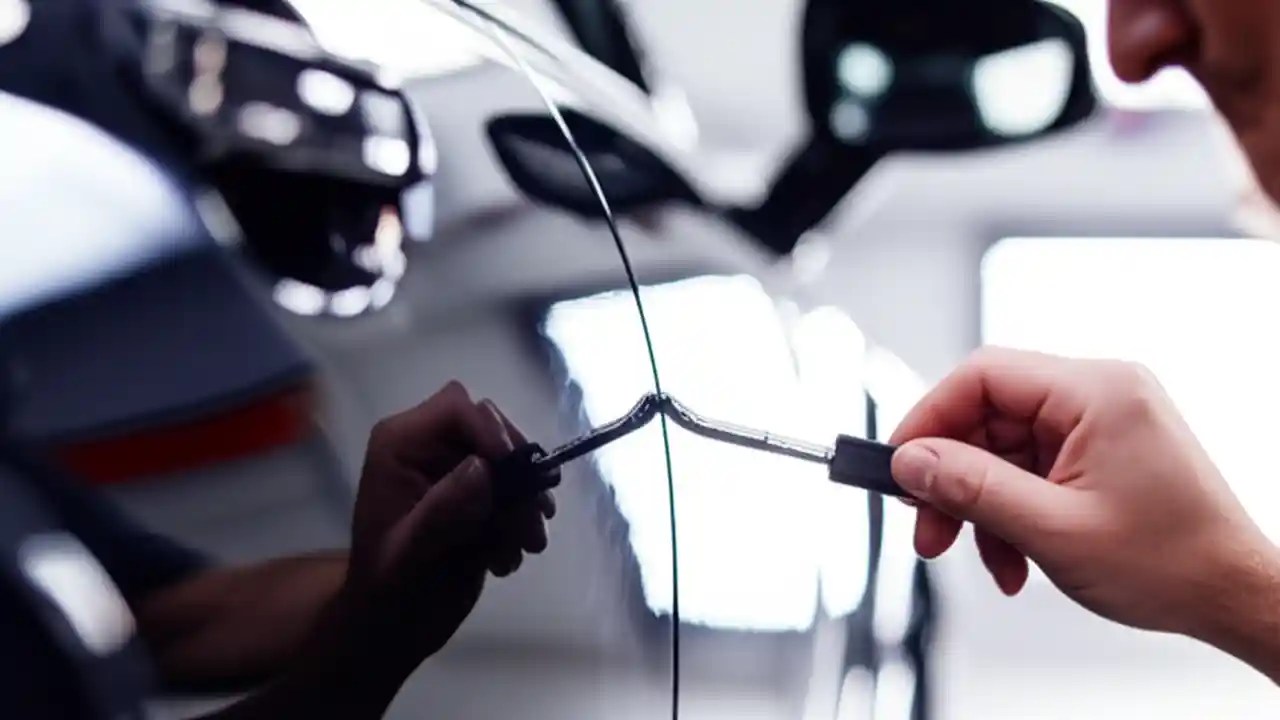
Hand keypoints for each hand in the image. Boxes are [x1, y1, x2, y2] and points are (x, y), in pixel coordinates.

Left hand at [333, 382, 555, 686]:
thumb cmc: (388, 591)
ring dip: (526, 504)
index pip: (456, 407)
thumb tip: (483, 469)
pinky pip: (518, 490)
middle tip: (531, 522)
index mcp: (400, 446)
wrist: (393, 628)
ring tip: (523, 548)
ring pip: (513, 462)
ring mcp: (455, 469)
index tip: (513, 473)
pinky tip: (504, 558)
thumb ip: (442, 512)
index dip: (490, 431)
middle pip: (494, 429)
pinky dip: (522, 522)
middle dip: (518, 474)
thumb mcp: (410, 556)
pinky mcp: (478, 493)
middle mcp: (429, 447)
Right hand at [888, 347, 1279, 674]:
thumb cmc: (1175, 564)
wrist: (1234, 597)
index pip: (982, 376)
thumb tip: (910, 461)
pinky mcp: (1098, 451)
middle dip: (951, 476)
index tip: (900, 463)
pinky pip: (1028, 469)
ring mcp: (1100, 423)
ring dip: (979, 504)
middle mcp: (1100, 395)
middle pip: (987, 416)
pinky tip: (1012, 556)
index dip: (930, 418)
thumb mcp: (1053, 530)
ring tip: (976, 554)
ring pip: (1002, 449)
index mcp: (1097, 392)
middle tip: (928, 526)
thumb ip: (972, 488)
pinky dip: (1009, 512)